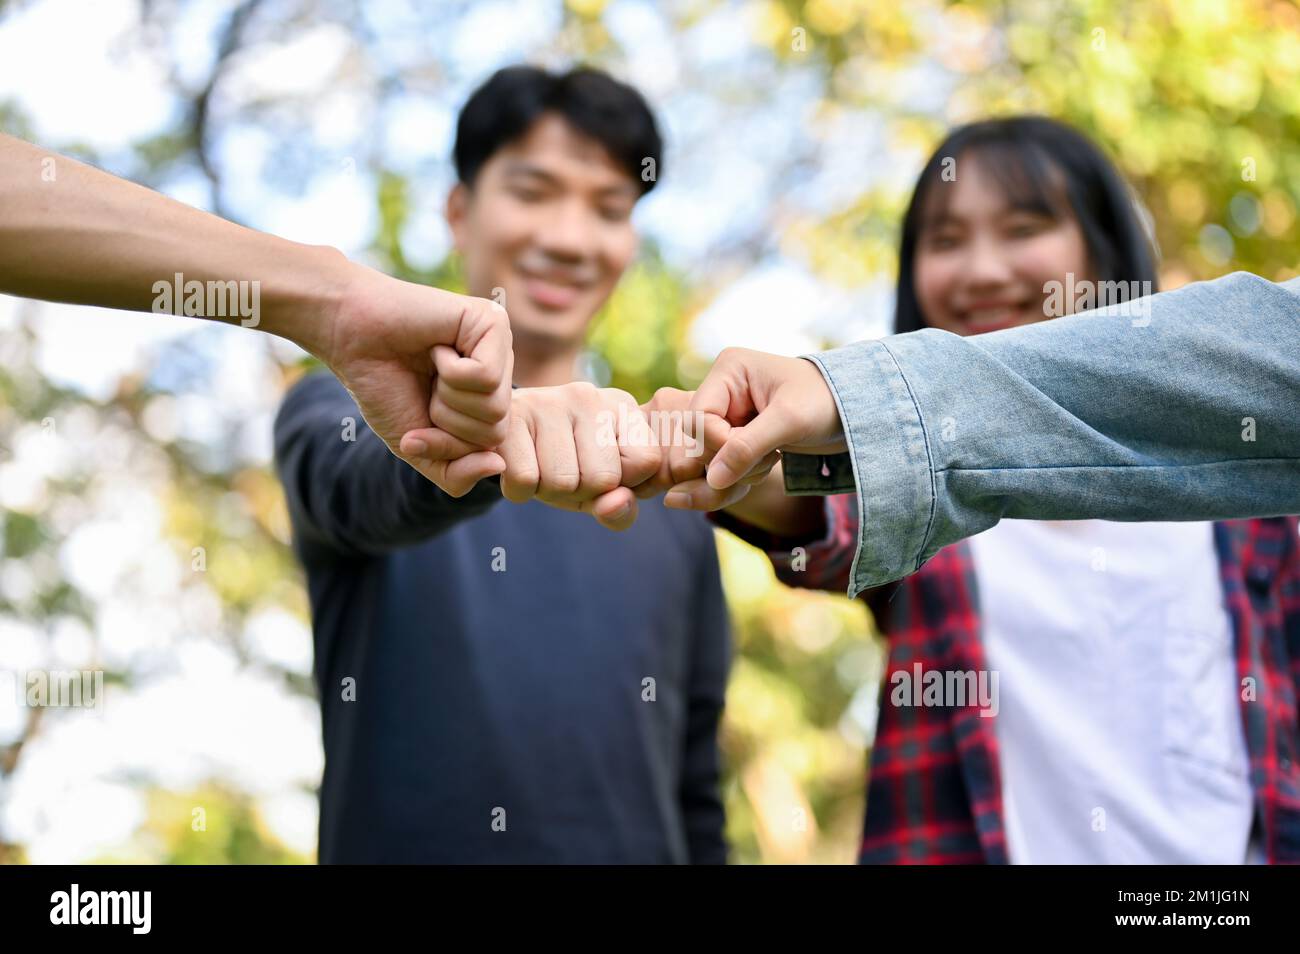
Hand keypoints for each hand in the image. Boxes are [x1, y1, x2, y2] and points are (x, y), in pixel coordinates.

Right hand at [317, 262, 513, 496]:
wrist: (349, 334)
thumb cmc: (382, 386)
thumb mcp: (417, 448)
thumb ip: (456, 473)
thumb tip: (498, 465)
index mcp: (489, 398)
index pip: (492, 448)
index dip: (449, 445)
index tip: (419, 419)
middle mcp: (502, 372)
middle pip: (497, 429)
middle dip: (450, 421)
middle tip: (427, 385)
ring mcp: (501, 346)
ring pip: (496, 406)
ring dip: (448, 396)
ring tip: (432, 365)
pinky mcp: (494, 321)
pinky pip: (486, 376)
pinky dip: (451, 371)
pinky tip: (437, 347)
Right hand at [497, 382, 660, 530]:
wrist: (499, 437)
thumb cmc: (562, 463)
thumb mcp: (599, 492)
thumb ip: (620, 510)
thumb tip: (616, 504)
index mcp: (623, 406)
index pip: (647, 462)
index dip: (622, 483)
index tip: (601, 472)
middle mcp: (590, 395)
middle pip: (603, 478)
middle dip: (581, 492)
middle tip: (563, 472)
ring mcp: (549, 400)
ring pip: (563, 482)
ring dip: (547, 491)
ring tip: (540, 467)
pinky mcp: (511, 415)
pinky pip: (526, 479)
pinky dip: (519, 490)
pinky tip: (516, 465)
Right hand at [689, 348, 844, 490]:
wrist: (851, 411)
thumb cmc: (825, 402)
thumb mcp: (789, 421)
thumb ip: (747, 448)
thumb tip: (712, 479)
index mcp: (728, 369)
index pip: (699, 419)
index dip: (721, 445)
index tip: (761, 452)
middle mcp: (721, 387)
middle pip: (699, 439)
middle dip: (732, 460)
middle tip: (770, 459)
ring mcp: (727, 411)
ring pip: (709, 456)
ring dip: (739, 469)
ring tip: (774, 459)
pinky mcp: (735, 431)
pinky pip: (721, 462)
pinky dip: (743, 472)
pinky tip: (770, 461)